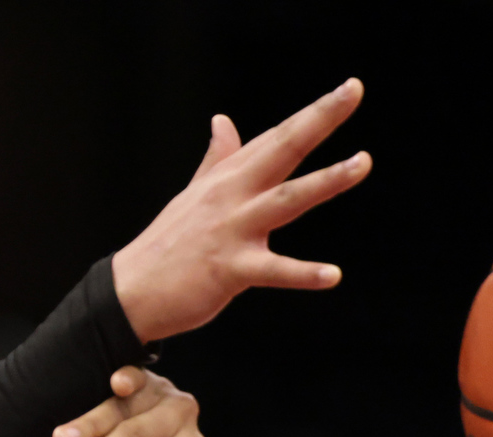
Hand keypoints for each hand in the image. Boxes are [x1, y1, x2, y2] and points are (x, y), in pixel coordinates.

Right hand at [111, 79, 372, 342]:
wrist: (131, 291)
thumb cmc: (166, 246)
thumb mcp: (192, 195)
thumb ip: (216, 160)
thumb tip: (222, 121)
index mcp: (227, 178)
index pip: (276, 137)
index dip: (313, 114)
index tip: (349, 91)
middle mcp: (232, 195)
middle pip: (283, 149)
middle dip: (320, 119)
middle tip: (353, 92)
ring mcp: (232, 230)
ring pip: (286, 199)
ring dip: (326, 181)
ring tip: (361, 163)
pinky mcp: (229, 270)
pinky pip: (274, 272)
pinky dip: (303, 274)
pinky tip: (333, 275)